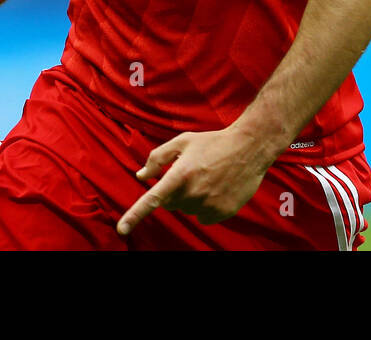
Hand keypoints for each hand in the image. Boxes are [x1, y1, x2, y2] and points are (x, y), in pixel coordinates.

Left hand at [117, 127, 274, 235]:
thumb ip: (158, 157)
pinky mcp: (222, 213)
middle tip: (190, 174)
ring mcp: (209, 205)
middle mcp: (193, 192)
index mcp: (181, 174)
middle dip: (174, 191)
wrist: (249, 148)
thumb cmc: (212, 142)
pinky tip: (215, 189)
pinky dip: (205, 208)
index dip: (135, 215)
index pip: (153, 198)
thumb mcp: (183, 141)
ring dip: (190, 198)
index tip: (121, 229)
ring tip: (206, 178)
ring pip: (186, 210)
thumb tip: (140, 176)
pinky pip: (202, 218)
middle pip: (170, 204)